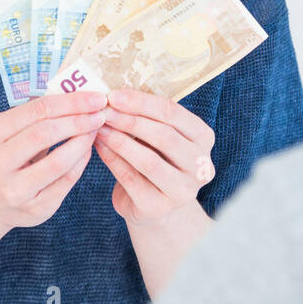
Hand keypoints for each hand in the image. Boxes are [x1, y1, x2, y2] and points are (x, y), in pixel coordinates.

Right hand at [0, 91, 107, 232]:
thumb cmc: (6, 157)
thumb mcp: (8, 132)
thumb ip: (37, 115)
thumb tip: (81, 95)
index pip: (36, 110)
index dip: (70, 102)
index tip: (96, 97)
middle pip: (44, 134)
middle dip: (78, 120)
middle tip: (100, 113)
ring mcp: (14, 190)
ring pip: (58, 162)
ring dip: (83, 142)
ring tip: (95, 130)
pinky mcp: (34, 209)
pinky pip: (65, 181)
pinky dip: (81, 162)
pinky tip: (87, 150)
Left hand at [94, 87, 216, 227]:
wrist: (157, 205)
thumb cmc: (156, 159)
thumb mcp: (160, 135)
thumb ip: (146, 117)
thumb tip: (114, 95)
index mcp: (203, 137)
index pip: (173, 113)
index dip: (142, 102)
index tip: (114, 95)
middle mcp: (200, 165)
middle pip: (164, 136)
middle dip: (129, 120)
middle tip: (103, 111)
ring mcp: (182, 190)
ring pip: (148, 160)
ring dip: (119, 140)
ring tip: (99, 128)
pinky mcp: (159, 208)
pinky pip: (131, 179)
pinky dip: (112, 160)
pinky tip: (99, 147)